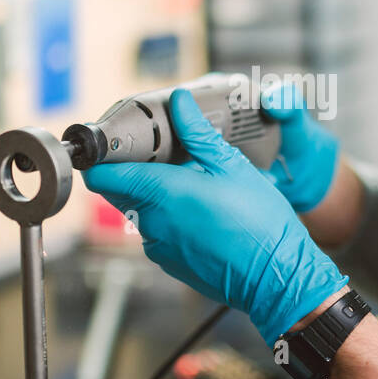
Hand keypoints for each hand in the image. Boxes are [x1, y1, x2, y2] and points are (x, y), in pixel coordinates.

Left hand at [81, 88, 348, 344]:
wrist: (276, 277)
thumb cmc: (260, 221)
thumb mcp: (231, 166)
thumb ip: (197, 133)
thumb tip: (179, 101)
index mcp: (161, 192)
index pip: (103, 175)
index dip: (101, 156)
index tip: (112, 142)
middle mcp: (150, 222)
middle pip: (120, 190)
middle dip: (134, 170)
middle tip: (164, 154)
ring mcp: (158, 247)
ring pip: (141, 211)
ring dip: (156, 196)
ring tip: (192, 183)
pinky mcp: (169, 263)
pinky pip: (158, 232)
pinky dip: (169, 219)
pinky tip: (201, 212)